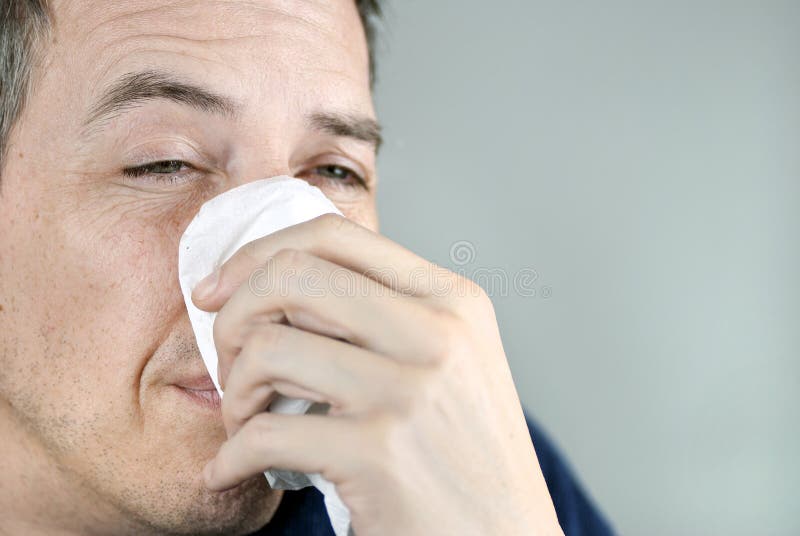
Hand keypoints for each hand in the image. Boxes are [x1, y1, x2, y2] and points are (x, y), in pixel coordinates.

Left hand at [192, 214, 562, 535]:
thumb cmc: (467, 452)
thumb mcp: (451, 361)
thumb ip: (386, 314)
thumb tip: (280, 283)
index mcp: (452, 299)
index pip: (334, 235)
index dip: (257, 253)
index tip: (218, 289)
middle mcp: (438, 333)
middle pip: (292, 275)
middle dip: (234, 315)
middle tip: (227, 358)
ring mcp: (410, 392)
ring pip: (268, 349)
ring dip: (233, 391)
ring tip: (244, 421)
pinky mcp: (380, 455)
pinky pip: (264, 434)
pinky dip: (231, 456)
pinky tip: (232, 469)